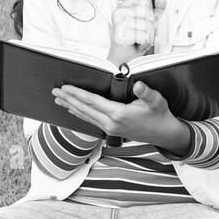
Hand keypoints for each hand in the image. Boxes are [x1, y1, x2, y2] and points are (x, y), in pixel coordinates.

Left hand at [51, 80, 180, 147]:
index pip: (93, 102)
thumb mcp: (156, 101)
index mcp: (119, 114)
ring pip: (85, 116)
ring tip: (58, 100)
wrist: (164, 133)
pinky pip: (91, 121)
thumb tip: (139, 85)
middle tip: (55, 92)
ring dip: (71, 107)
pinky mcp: (111, 130)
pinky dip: (80, 114)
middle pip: (84, 109)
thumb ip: (146, 93)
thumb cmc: (159, 115)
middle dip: (68, 100)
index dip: (78, 94)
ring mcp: (110, 128)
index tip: (65, 88)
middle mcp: (111, 123)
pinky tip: (73, 110)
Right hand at [111, 0, 164, 51]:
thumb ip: (156, 9)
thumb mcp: (148, 22)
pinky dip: (144, 42)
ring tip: (141, 37)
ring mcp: (118, 23)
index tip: (147, 15)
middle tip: (145, 30)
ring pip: (147, 25)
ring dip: (148, 35)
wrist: (124, 57)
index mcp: (124, 5)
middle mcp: (119, 12)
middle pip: (147, 10)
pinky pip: (143, 36)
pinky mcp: (120, 35)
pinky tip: (137, 43)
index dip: (150, 5)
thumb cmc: (134, 40)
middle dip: (151, 23)